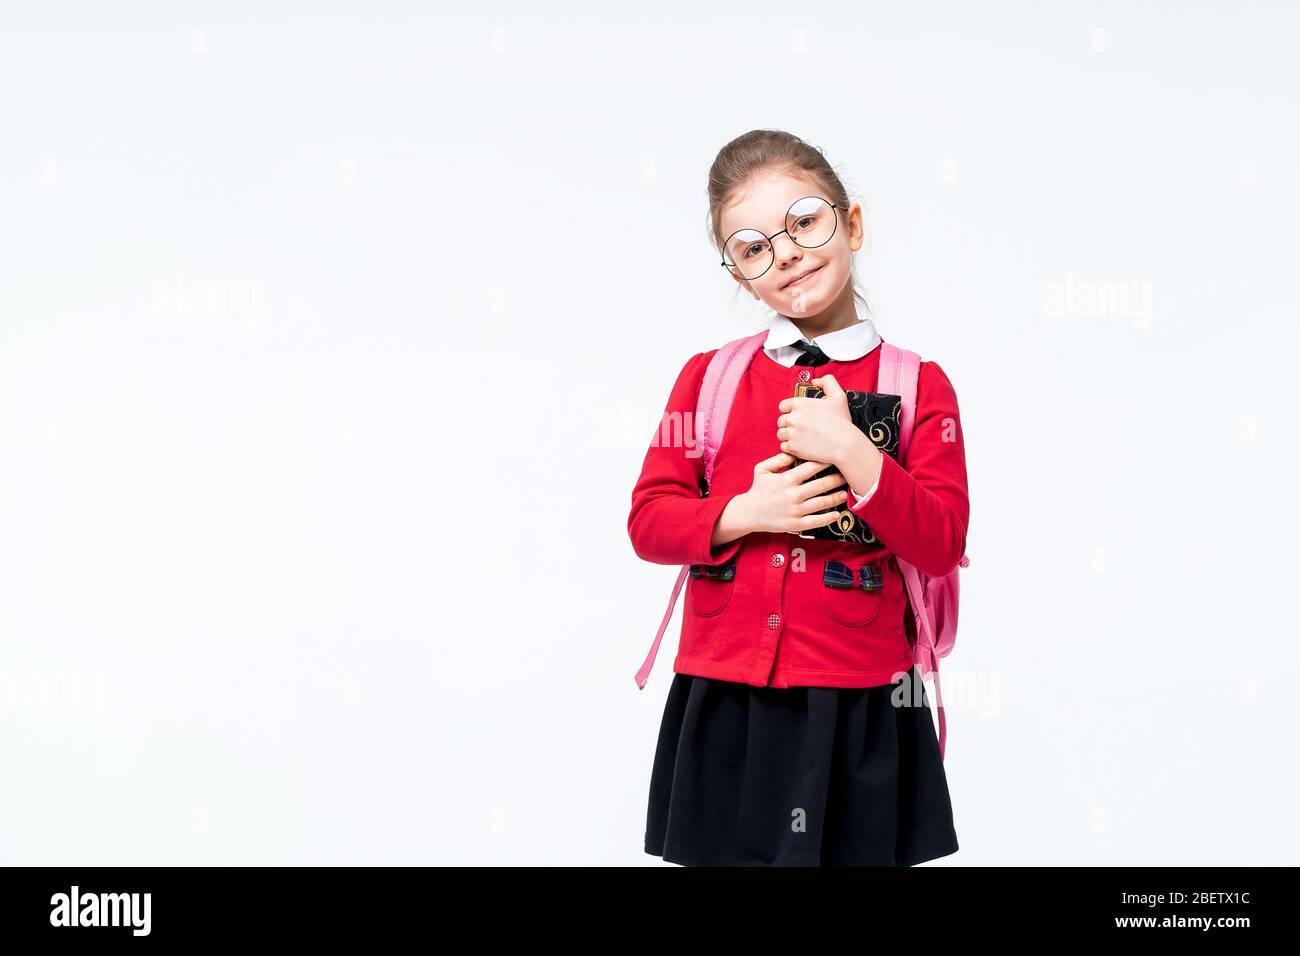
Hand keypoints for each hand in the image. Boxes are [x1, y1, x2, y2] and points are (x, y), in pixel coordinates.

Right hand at [733, 452, 848, 535]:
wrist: (748, 513)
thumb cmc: (757, 489)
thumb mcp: (762, 469)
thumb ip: (778, 459)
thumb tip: (794, 451)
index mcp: (786, 479)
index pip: (811, 467)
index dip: (826, 461)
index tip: (836, 458)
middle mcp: (793, 494)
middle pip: (821, 484)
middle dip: (837, 478)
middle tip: (847, 475)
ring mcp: (795, 510)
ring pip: (822, 503)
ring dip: (836, 497)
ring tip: (845, 493)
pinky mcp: (795, 524)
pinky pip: (816, 521)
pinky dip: (828, 518)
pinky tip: (837, 514)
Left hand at [775, 373, 860, 467]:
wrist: (845, 445)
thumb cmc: (842, 422)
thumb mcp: (839, 395)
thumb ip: (827, 381)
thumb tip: (815, 381)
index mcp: (800, 404)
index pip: (783, 406)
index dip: (790, 411)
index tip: (799, 416)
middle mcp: (793, 418)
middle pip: (781, 421)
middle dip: (789, 424)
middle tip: (801, 428)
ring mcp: (792, 433)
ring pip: (781, 434)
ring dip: (788, 436)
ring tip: (801, 437)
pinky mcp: (793, 447)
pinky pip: (783, 446)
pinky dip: (790, 447)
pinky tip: (801, 445)